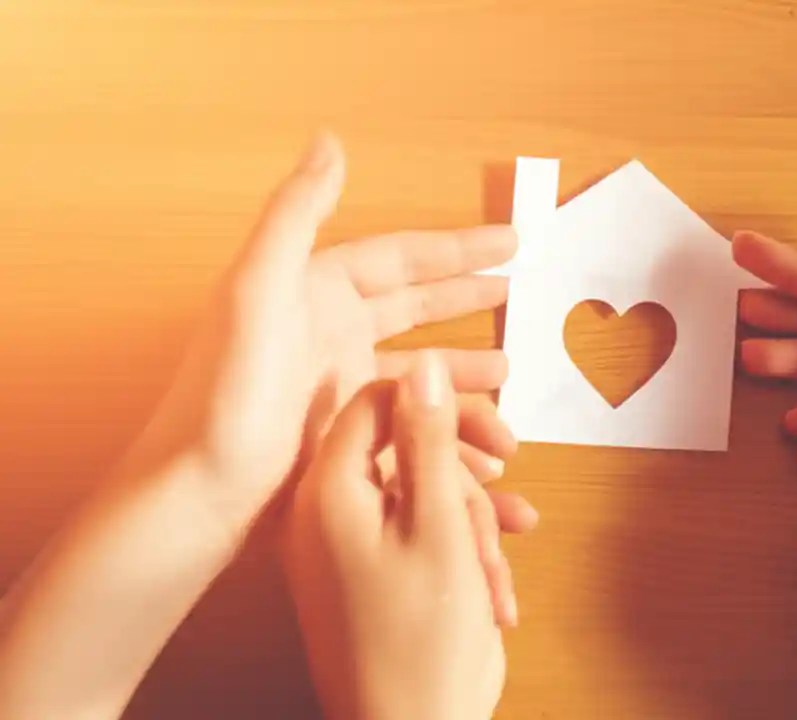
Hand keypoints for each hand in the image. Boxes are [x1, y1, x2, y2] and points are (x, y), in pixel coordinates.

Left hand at [127, 133, 534, 540]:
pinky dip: (446, 420)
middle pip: (413, 306)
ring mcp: (340, 389)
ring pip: (417, 366)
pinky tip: (477, 434)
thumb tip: (329, 141)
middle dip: (466, 295)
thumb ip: (296, 213)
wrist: (200, 496)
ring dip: (463, 362)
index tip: (511, 239)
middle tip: (518, 289)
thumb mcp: (258, 290)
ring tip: (507, 367)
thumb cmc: (226, 393)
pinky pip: (411, 417)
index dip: (456, 248)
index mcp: (313, 294)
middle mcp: (328, 336)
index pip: (400, 259)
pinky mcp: (348, 438)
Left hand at [285, 353, 505, 719]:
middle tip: (514, 461)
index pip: (375, 401)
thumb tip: (424, 364)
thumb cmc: (419, 638)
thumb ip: (430, 441)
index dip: (440, 400)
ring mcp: (347, 549)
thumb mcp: (438, 526)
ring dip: (471, 514)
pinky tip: (498, 584)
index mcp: (329, 491)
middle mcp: (327, 512)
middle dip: (464, 463)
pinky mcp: (371, 577)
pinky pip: (418, 535)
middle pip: (401, 446)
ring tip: (506, 545)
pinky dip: (460, 549)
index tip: (494, 421)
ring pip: (419, 493)